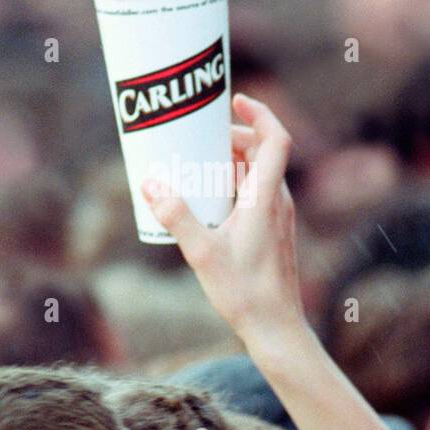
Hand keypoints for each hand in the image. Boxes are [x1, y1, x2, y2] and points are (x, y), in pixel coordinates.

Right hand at [142, 94, 305, 344]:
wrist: (276, 329)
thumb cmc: (245, 293)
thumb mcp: (202, 253)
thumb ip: (176, 216)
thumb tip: (151, 182)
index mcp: (267, 199)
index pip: (275, 140)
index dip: (260, 114)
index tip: (235, 100)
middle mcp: (278, 202)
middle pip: (263, 152)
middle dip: (234, 136)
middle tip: (202, 133)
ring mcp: (279, 217)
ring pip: (260, 173)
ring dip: (233, 160)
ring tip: (200, 163)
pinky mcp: (273, 232)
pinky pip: (257, 193)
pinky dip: (236, 183)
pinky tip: (211, 199)